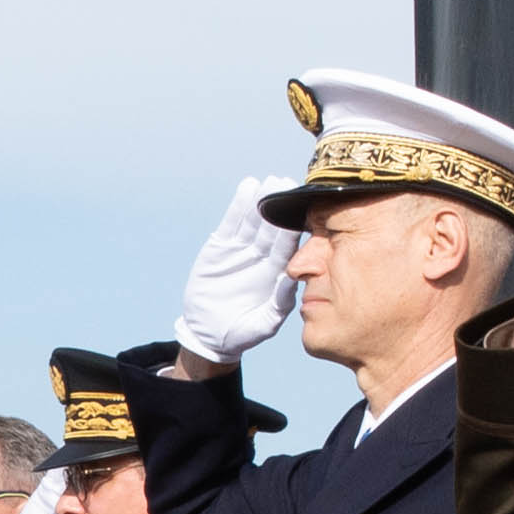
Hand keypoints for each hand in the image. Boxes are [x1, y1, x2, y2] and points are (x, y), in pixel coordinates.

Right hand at [174, 171, 297, 366]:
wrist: (209, 332)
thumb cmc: (242, 332)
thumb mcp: (264, 322)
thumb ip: (279, 303)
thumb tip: (292, 281)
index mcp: (278, 273)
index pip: (289, 245)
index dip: (295, 226)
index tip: (303, 209)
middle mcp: (263, 257)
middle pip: (273, 227)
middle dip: (280, 206)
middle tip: (287, 183)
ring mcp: (242, 250)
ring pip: (254, 220)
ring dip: (261, 200)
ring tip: (268, 181)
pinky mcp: (221, 247)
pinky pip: (232, 223)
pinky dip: (239, 206)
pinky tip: (247, 188)